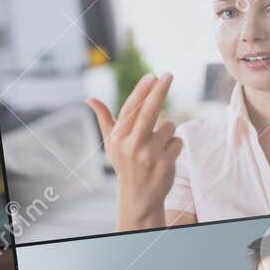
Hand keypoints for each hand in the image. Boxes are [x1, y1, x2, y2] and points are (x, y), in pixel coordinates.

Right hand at [88, 72, 182, 231]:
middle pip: (150, 110)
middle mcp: (132, 144)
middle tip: (169, 74)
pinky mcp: (164, 163)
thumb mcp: (112, 144)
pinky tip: (166, 156)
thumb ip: (104, 120)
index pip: (131, 108)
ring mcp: (148, 154)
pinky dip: (176, 146)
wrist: (139, 196)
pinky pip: (178, 141)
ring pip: (169, 126)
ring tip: (158, 146)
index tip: (152, 75)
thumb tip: (90, 99)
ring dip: (168, 132)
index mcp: (118, 137)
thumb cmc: (126, 164)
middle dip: (160, 90)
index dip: (142, 90)